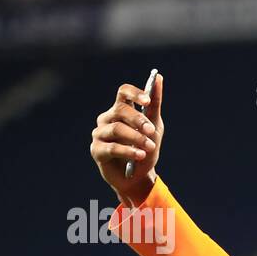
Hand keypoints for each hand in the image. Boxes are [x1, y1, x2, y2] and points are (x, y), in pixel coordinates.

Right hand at [90, 73, 163, 206]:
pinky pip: (112, 147)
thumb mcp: (154, 128)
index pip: (123, 92)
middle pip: (120, 110)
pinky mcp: (97, 150)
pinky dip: (128, 151)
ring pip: (116, 129)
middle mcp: (107, 118)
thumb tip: (159, 78)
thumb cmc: (145, 149)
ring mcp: (100, 134)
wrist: (139, 177)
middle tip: (152, 131)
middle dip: (138, 120)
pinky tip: (140, 156)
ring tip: (150, 147)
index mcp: (120, 109)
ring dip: (136, 138)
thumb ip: (154, 105)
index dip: (134, 94)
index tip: (147, 100)